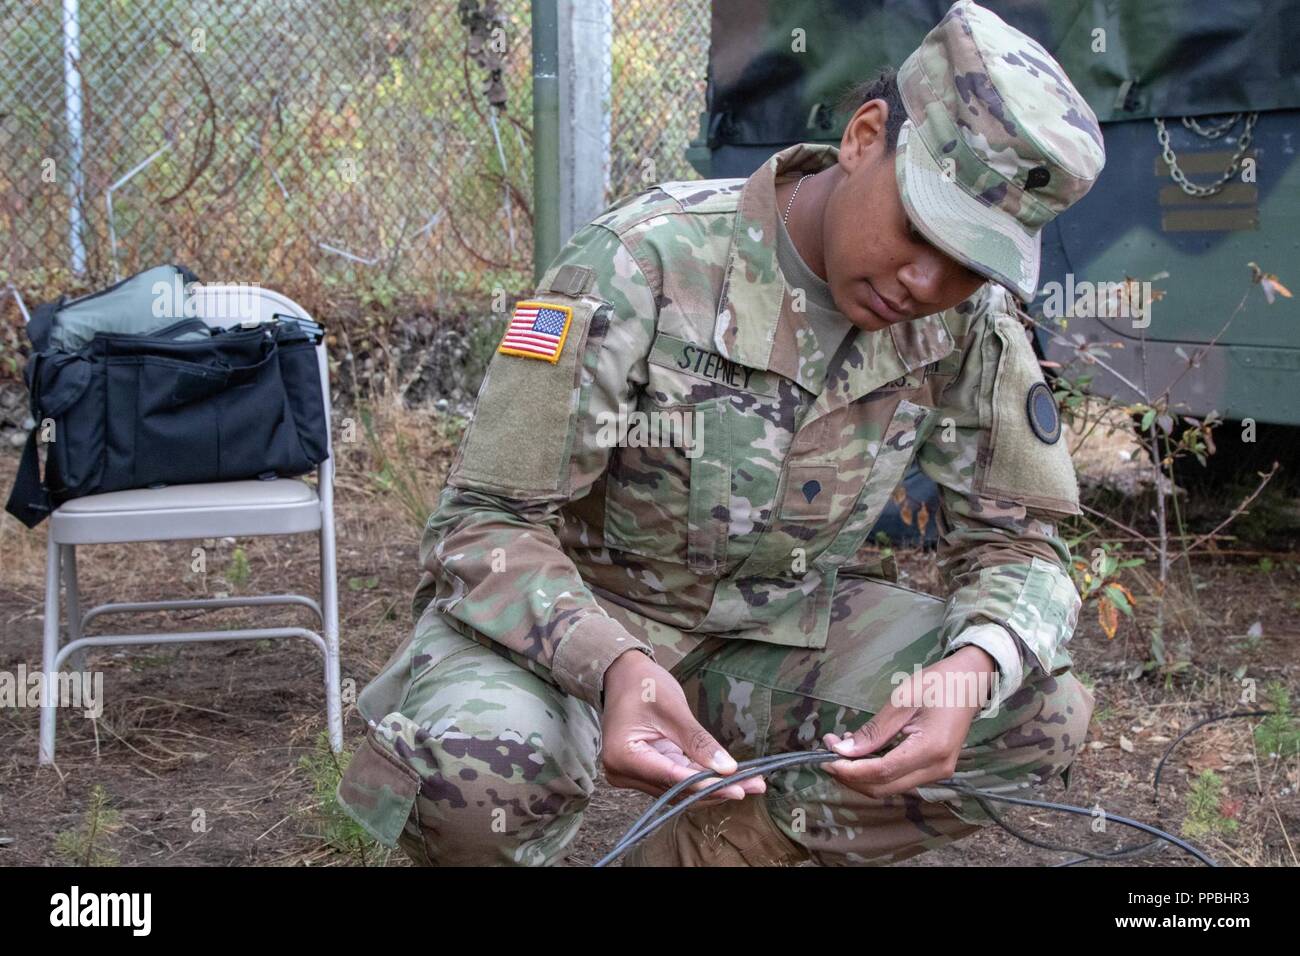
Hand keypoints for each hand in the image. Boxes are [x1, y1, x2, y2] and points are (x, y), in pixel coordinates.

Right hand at [600, 650, 764, 802]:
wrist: (622, 674)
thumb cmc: (643, 684)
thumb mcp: (673, 708)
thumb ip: (698, 741)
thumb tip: (728, 768)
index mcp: (623, 756)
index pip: (671, 778)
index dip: (707, 785)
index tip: (739, 788)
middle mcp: (624, 773)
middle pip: (677, 789)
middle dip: (717, 788)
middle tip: (755, 785)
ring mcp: (633, 775)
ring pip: (680, 789)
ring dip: (714, 787)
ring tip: (751, 782)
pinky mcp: (647, 771)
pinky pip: (677, 781)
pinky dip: (703, 779)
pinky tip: (731, 777)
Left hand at [821, 646, 996, 797]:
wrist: (970, 681)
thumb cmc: (938, 683)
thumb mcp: (902, 699)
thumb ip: (875, 729)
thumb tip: (844, 750)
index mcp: (931, 748)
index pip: (882, 772)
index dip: (851, 770)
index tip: (826, 758)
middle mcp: (937, 768)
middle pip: (884, 788)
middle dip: (851, 776)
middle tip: (826, 755)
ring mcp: (938, 772)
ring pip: (890, 787)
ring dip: (861, 775)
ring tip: (840, 750)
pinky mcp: (934, 769)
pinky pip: (899, 779)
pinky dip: (875, 771)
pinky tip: (861, 753)